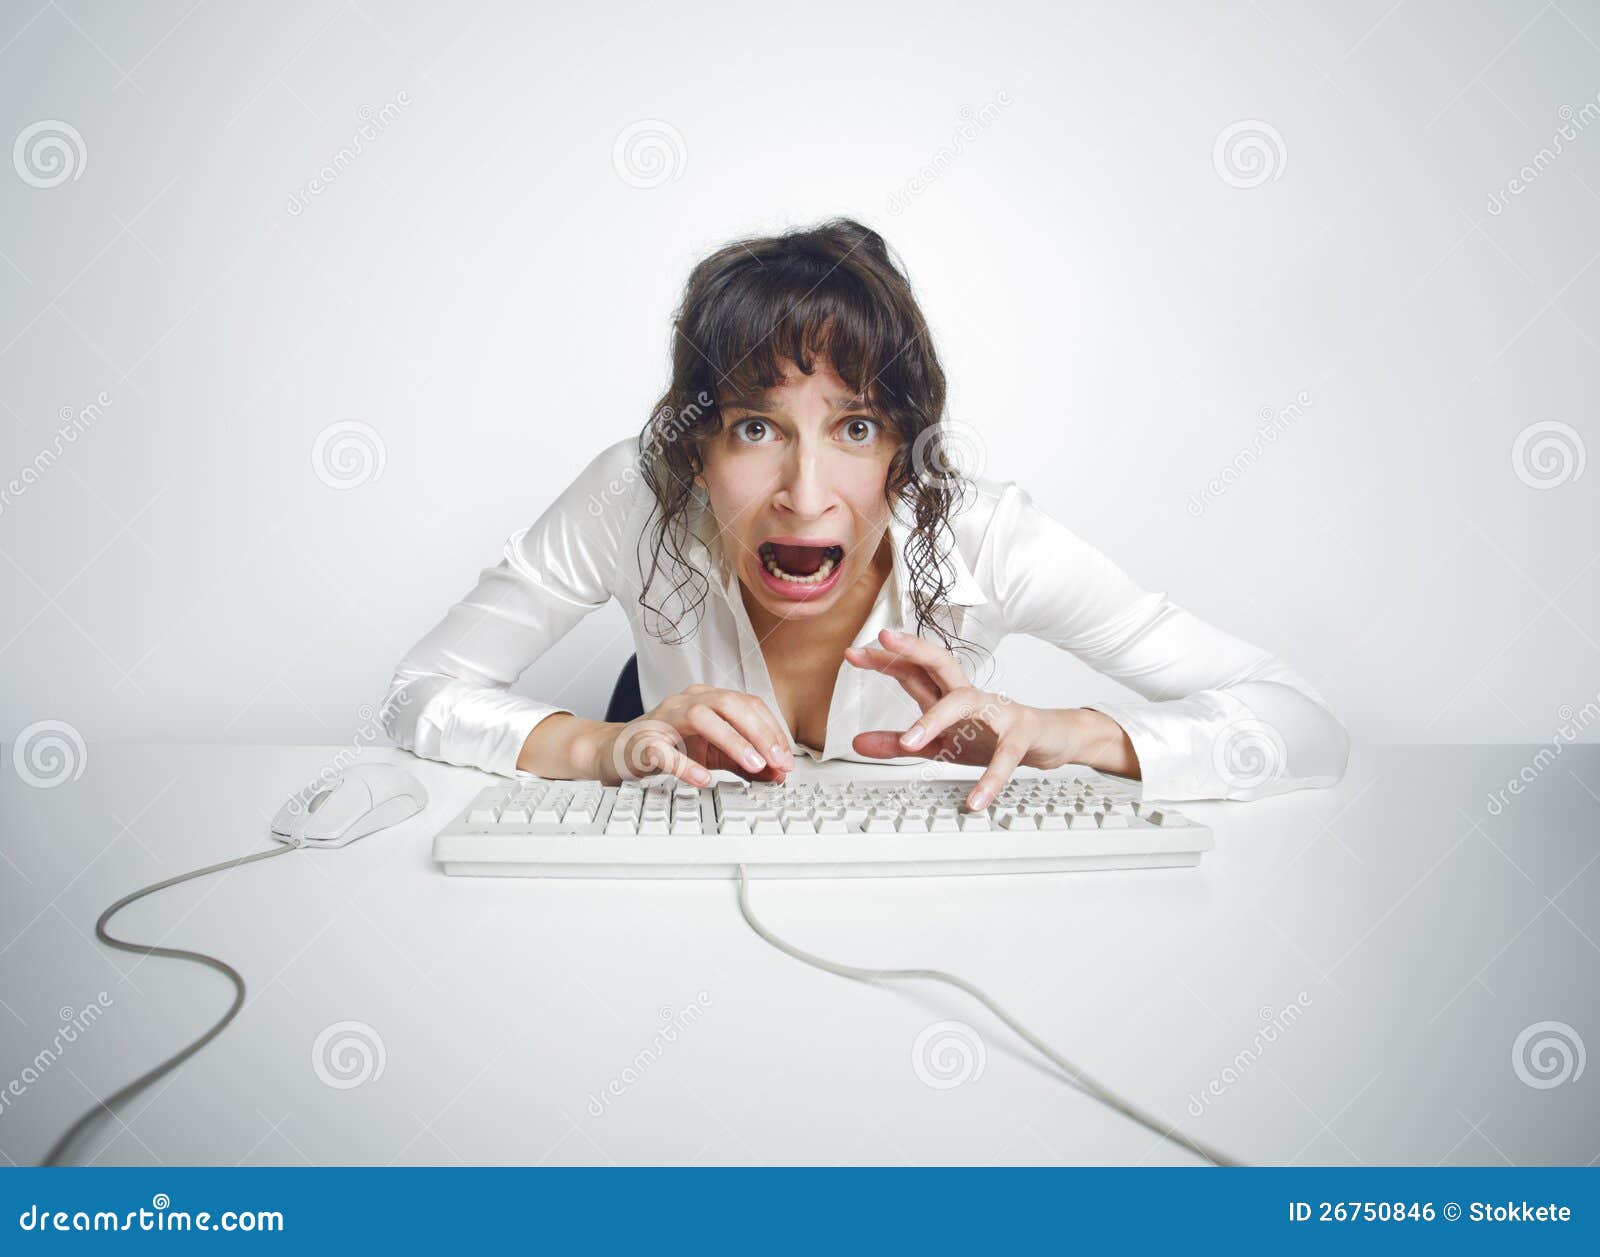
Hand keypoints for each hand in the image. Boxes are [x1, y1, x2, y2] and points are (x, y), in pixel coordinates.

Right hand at [601, 685, 795, 787]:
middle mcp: (688, 701)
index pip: (748, 704)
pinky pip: (665, 750)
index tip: (786, 758)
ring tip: (752, 766)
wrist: (622, 751)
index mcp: (708, 699)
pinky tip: (704, 779)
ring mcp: (665, 719)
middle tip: (776, 761)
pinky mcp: (644, 742)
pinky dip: (686, 765)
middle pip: (729, 704)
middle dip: (758, 732)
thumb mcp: (715, 753)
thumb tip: (778, 772)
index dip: (771, 730)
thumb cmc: (671, 747)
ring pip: (701, 718)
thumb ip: (746, 761)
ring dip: (732, 742)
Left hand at [846, 628, 1135, 810]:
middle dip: (911, 650)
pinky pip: (1004, 756)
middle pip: (939, 663)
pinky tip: (975, 800)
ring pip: (965, 702)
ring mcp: (997, 711)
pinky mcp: (1021, 735)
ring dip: (935, 719)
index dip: (885, 660)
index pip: (914, 670)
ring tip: (910, 742)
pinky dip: (990, 779)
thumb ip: (898, 744)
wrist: (1050, 741)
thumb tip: (857, 743)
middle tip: (883, 641)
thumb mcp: (939, 744)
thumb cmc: (992, 736)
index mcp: (948, 696)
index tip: (852, 653)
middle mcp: (969, 696)